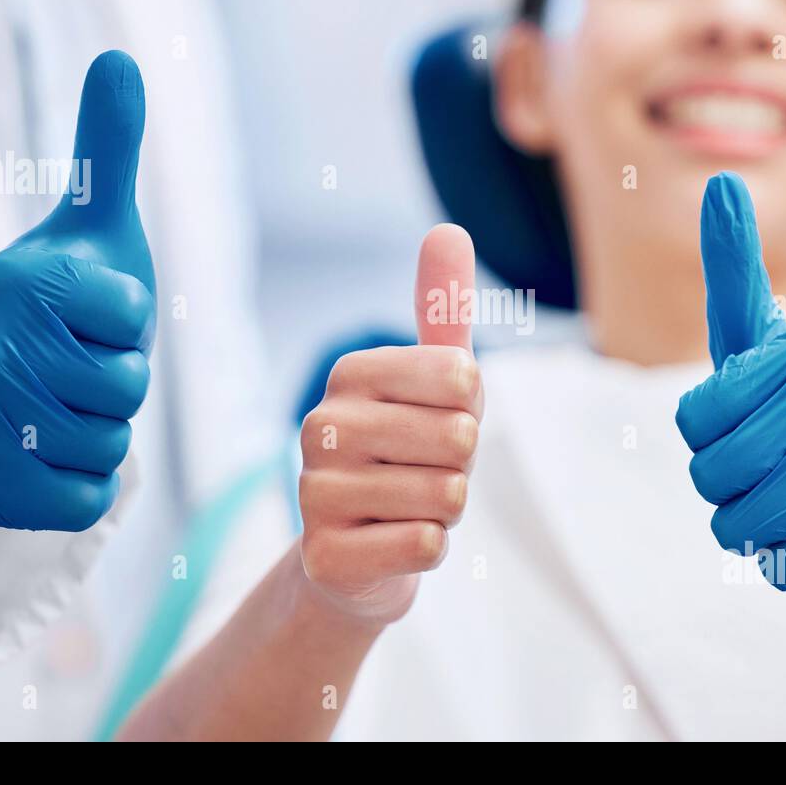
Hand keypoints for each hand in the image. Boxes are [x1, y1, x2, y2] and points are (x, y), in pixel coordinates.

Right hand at [0, 51, 155, 530]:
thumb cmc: (66, 304)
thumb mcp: (92, 227)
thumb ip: (105, 152)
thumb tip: (121, 58)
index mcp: (19, 282)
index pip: (133, 318)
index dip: (129, 324)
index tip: (93, 315)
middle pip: (125, 387)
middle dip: (118, 381)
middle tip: (78, 366)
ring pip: (108, 444)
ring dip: (103, 431)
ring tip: (62, 406)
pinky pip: (86, 498)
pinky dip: (84, 482)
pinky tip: (49, 452)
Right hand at [298, 224, 481, 624]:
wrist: (357, 552)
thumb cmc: (407, 455)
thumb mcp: (433, 382)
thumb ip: (442, 310)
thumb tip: (448, 229)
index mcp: (350, 373)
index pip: (463, 378)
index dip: (471, 410)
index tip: (437, 422)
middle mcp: (320, 425)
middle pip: (459, 439)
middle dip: (461, 465)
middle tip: (425, 471)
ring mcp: (314, 493)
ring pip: (447, 496)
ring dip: (446, 510)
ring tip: (408, 506)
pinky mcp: (325, 555)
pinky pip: (425, 545)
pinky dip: (428, 548)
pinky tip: (394, 542)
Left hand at [674, 173, 785, 588]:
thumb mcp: (763, 334)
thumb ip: (734, 266)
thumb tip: (721, 184)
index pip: (694, 423)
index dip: (709, 432)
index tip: (751, 417)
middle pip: (711, 477)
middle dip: (725, 480)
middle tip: (771, 462)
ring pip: (737, 527)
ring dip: (752, 520)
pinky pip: (777, 564)